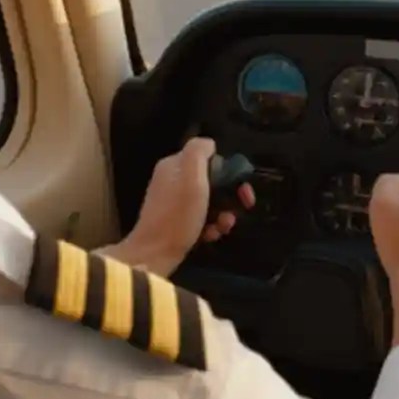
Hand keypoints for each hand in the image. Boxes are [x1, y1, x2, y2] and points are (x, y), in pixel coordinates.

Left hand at [103, 137, 254, 276]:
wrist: (154, 255)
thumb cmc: (177, 215)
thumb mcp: (191, 178)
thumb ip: (199, 152)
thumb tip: (210, 143)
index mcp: (174, 165)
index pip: (210, 159)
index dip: (231, 173)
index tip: (244, 191)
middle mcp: (172, 180)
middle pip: (212, 181)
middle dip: (229, 196)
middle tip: (241, 209)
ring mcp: (173, 203)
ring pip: (209, 202)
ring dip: (222, 214)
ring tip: (223, 227)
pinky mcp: (175, 223)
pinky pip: (200, 218)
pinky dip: (209, 226)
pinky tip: (210, 236)